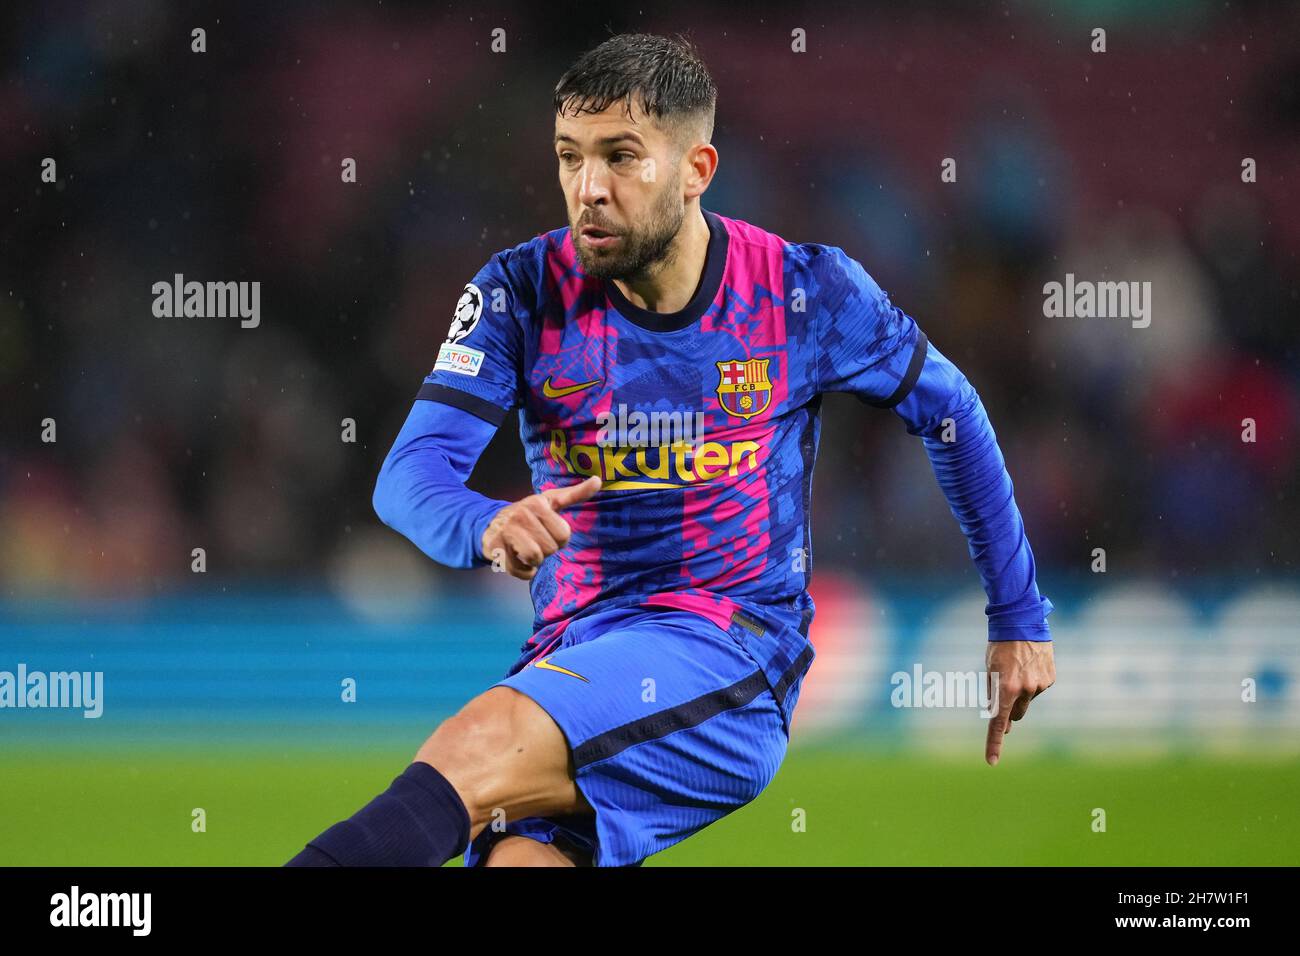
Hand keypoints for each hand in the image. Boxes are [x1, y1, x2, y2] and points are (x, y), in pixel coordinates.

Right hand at [480, 475, 601, 579]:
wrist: (490, 524)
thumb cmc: (528, 514)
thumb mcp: (551, 501)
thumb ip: (575, 494)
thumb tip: (598, 480)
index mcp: (537, 503)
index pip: (563, 535)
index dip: (559, 538)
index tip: (548, 531)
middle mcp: (520, 515)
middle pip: (550, 548)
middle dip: (546, 549)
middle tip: (534, 540)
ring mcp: (506, 531)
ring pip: (535, 558)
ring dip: (534, 561)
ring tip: (526, 549)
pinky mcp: (495, 549)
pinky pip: (521, 571)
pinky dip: (523, 571)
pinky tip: (517, 558)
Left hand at [984, 639, 1054, 765]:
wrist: (1021, 622)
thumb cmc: (999, 647)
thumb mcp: (990, 671)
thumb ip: (994, 696)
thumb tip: (1002, 722)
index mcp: (1005, 688)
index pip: (998, 723)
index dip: (994, 743)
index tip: (991, 762)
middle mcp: (1024, 690)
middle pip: (1015, 714)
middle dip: (1009, 708)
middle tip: (1005, 689)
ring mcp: (1040, 685)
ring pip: (1027, 700)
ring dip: (1022, 691)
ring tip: (1018, 668)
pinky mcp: (1050, 679)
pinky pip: (1039, 689)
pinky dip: (1033, 682)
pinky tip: (1030, 665)